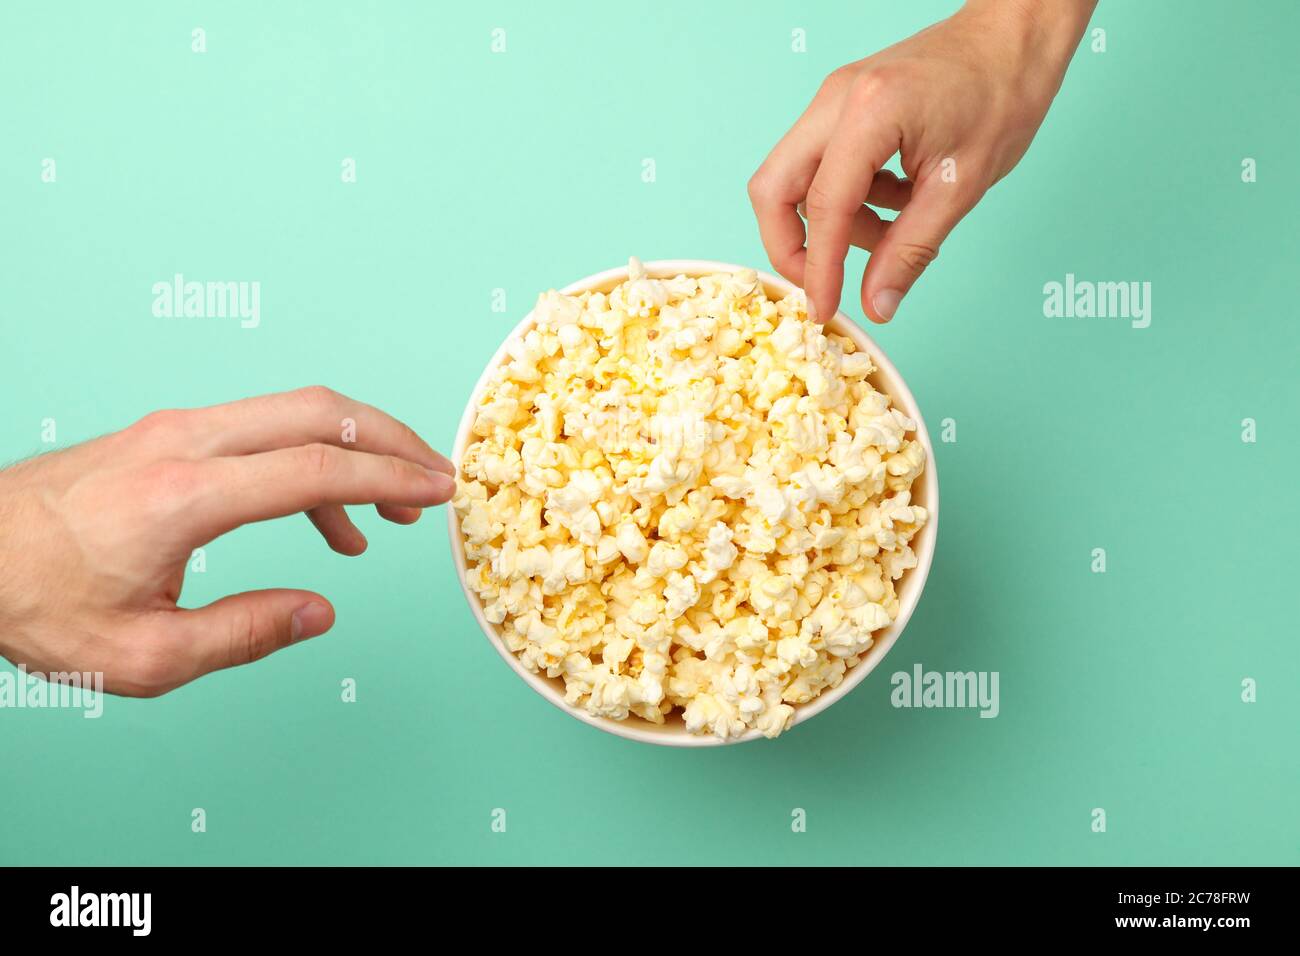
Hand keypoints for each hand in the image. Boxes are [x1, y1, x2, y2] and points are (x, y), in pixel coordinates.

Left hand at [0, 387, 454, 696]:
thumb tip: (321, 612)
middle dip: (392, 439)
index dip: (393, 476)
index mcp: (187, 495)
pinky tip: (328, 524)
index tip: (442, 489)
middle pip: (320, 412)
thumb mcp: (143, 656)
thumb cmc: (36, 605)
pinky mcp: (166, 435)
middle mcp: (186, 443)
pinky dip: (311, 463)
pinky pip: (262, 431)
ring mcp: (174, 429)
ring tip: (395, 511)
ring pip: (294, 413)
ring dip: (357, 448)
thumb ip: (243, 635)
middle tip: (438, 479)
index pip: (320, 466)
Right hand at [748, 0, 1094, 322]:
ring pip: (794, 178)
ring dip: (831, 222)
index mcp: (870, 113)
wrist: (1015, 36)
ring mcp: (834, 98)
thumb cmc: (1002, 94)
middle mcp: (836, 99)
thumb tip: (876, 305)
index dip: (817, 268)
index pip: (823, 207)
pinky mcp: (842, 104)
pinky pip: (821, 164)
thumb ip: (910, 249)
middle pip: (774, 187)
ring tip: (890, 233)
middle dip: (790, 245)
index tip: (824, 309)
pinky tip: (894, 203)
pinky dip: (846, 198)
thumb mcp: (962, 186)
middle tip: (824, 282)